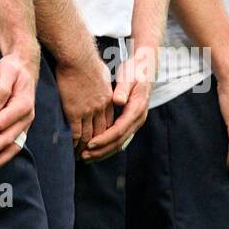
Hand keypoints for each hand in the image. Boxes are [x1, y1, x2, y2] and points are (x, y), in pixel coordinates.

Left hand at [0, 53, 35, 175]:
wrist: (23, 69)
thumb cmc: (13, 69)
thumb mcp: (7, 70)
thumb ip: (1, 87)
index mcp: (24, 105)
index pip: (3, 120)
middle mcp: (27, 118)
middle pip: (8, 138)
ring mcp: (24, 125)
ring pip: (12, 147)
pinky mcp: (19, 128)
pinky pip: (12, 146)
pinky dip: (1, 156)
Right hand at [55, 46, 114, 155]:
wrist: (78, 58)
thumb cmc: (87, 60)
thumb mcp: (102, 71)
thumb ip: (102, 81)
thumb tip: (100, 80)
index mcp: (107, 99)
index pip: (109, 121)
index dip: (105, 132)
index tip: (101, 140)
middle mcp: (100, 108)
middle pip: (101, 131)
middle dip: (98, 145)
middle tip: (92, 154)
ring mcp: (88, 111)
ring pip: (89, 135)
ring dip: (85, 147)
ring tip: (81, 156)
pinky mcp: (75, 112)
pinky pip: (76, 132)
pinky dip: (75, 143)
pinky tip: (72, 149)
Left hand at [80, 47, 156, 161]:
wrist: (145, 70)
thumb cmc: (134, 71)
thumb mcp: (129, 76)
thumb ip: (123, 89)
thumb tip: (118, 101)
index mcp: (137, 109)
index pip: (119, 130)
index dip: (104, 138)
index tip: (89, 143)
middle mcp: (138, 119)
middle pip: (120, 142)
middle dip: (101, 151)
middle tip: (83, 156)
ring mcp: (135, 123)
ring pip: (120, 144)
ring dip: (102, 153)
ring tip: (86, 158)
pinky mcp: (130, 124)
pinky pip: (119, 141)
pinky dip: (107, 148)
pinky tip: (94, 152)